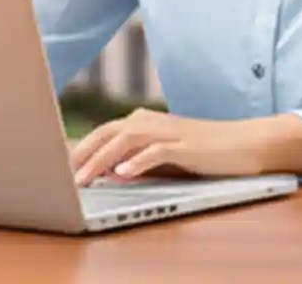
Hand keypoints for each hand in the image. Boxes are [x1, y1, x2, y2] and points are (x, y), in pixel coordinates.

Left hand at [69, 108, 301, 186]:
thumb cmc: (202, 153)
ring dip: (101, 160)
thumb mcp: (162, 157)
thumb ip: (133, 161)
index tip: (56, 169)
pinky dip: (136, 162)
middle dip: (81, 155)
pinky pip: (156, 152)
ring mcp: (168, 131)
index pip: (101, 134)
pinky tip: (122, 174)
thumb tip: (102, 173)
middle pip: (106, 134)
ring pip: (125, 141)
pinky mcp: (185, 144)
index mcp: (141, 122)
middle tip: (59, 176)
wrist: (246, 144)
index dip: (77, 150)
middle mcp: (149, 121)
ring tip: (83, 179)